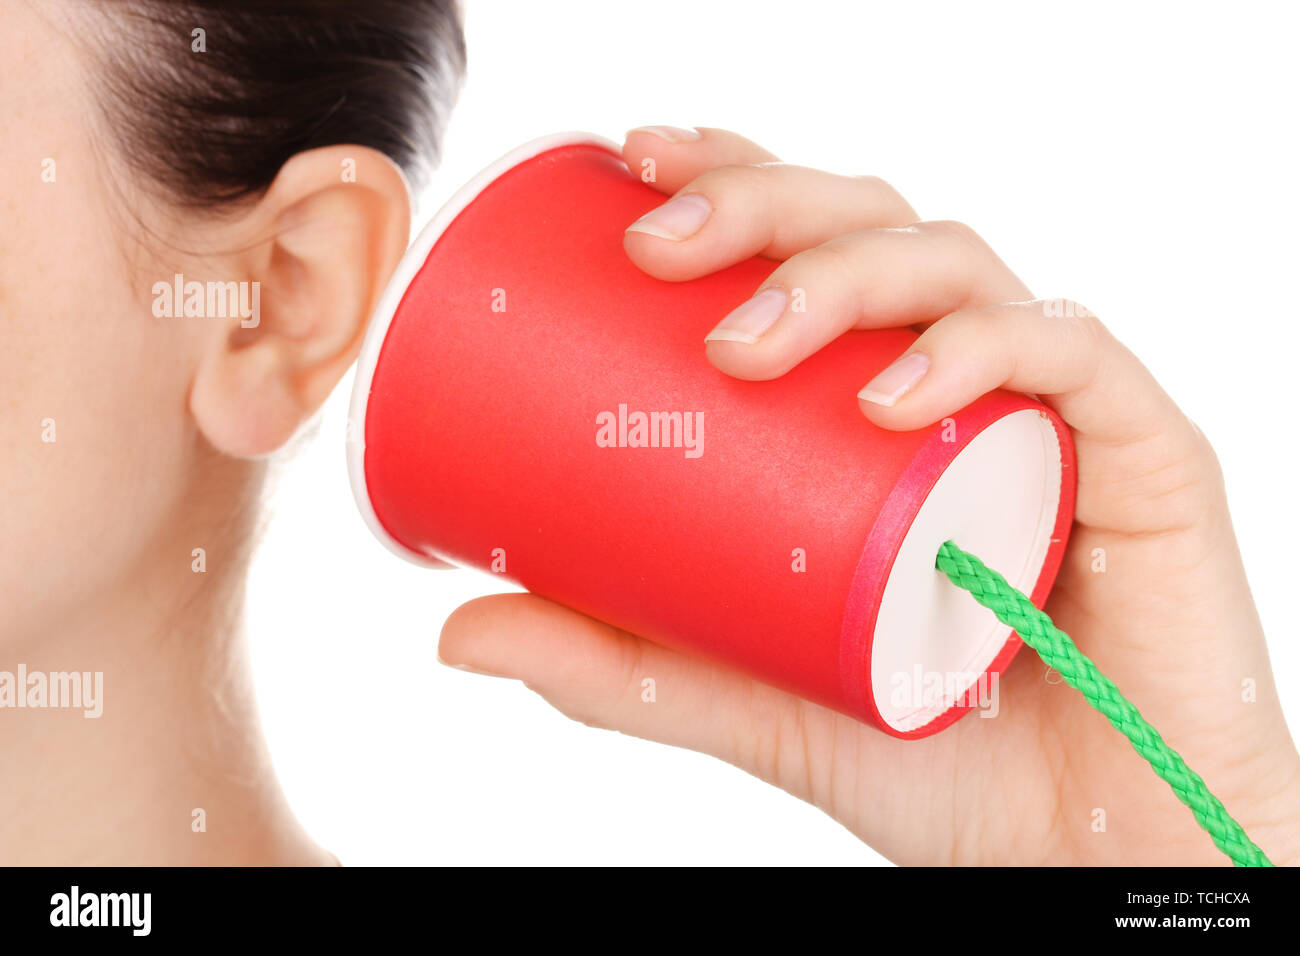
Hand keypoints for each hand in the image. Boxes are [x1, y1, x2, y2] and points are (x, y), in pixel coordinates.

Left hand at [438, 126, 1299, 864]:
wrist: (1081, 843)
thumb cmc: (925, 744)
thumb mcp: (744, 696)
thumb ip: (621, 665)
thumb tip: (458, 631)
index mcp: (881, 393)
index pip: (812, 237)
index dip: (733, 175)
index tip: (634, 170)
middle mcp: (963, 374)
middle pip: (869, 222)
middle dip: (761, 205)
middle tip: (660, 247)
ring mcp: (1050, 403)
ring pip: (955, 264)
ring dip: (843, 274)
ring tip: (745, 345)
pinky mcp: (1143, 450)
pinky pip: (1069, 356)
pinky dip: (977, 353)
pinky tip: (893, 396)